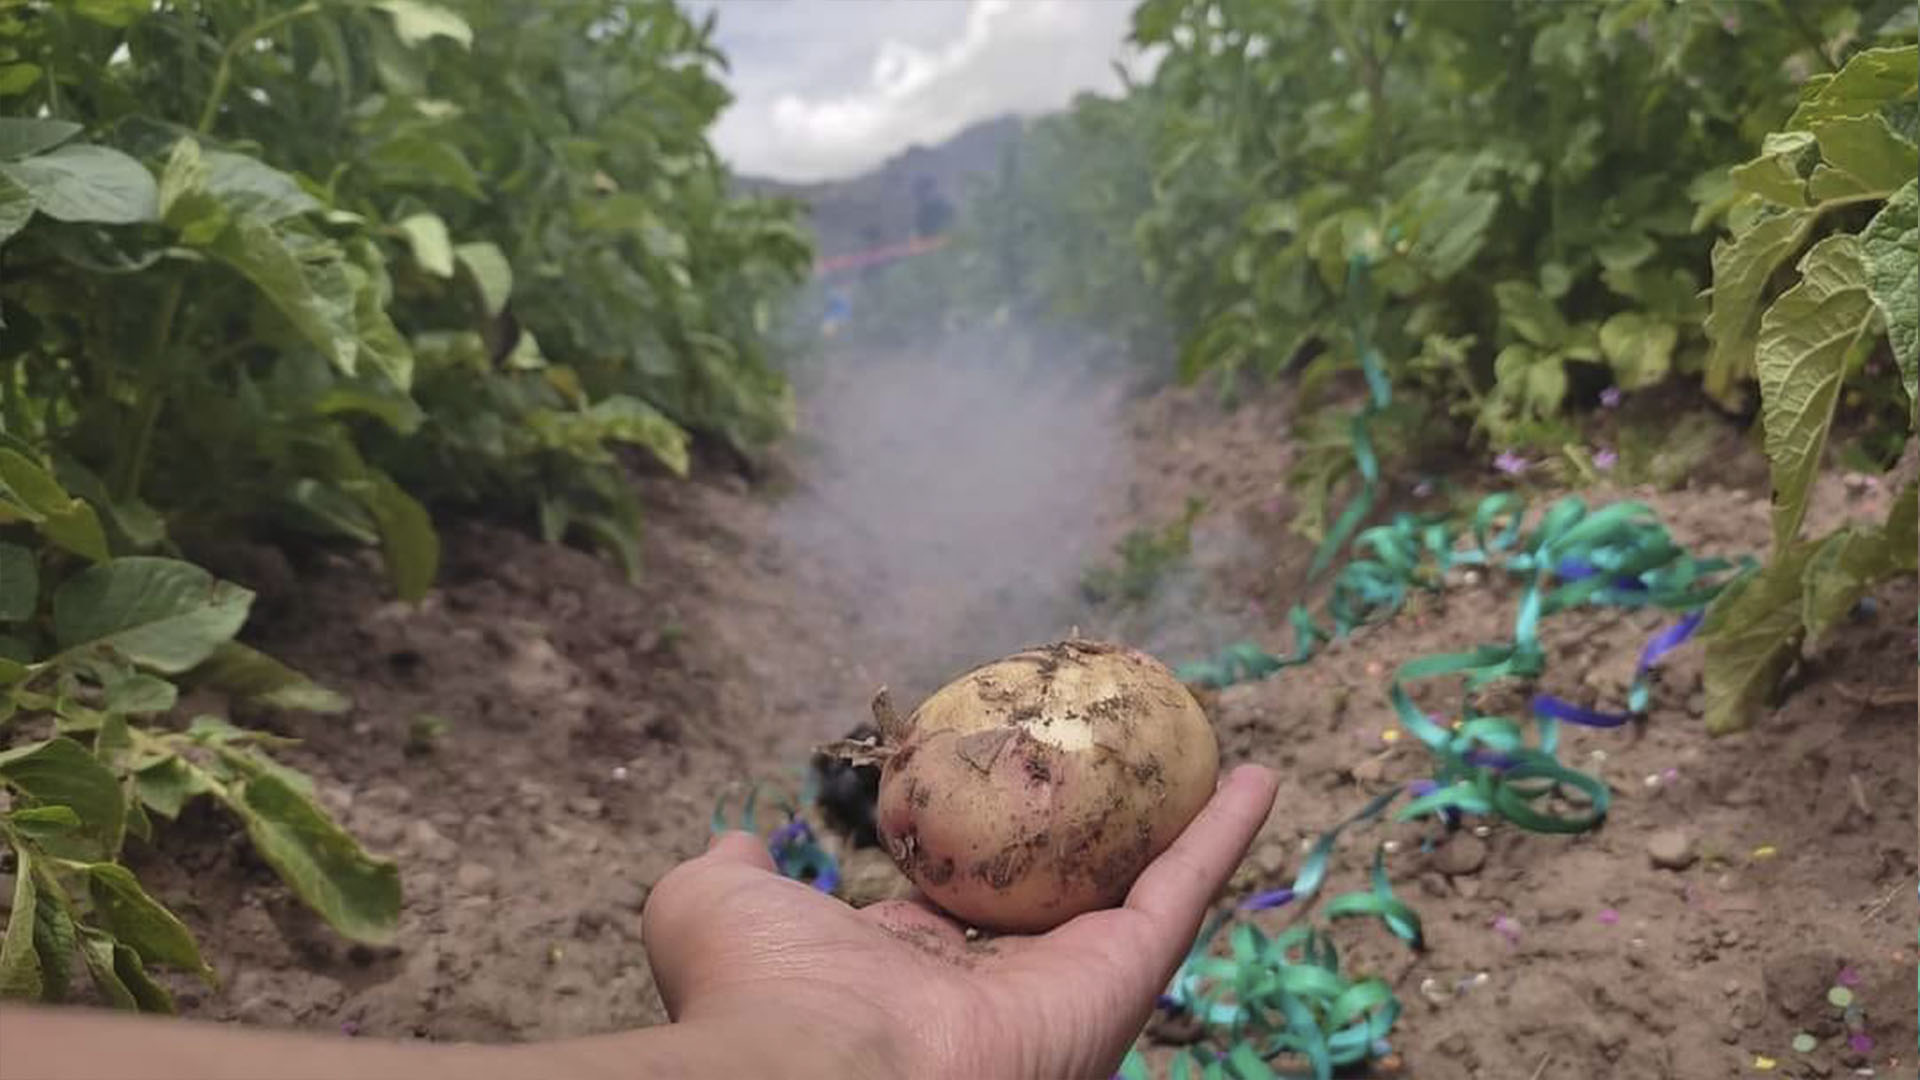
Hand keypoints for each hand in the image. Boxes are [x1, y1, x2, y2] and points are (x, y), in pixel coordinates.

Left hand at [642, 763, 1279, 1079]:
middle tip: (1134, 754)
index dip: (992, 832)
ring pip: (1144, 887)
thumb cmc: (757, 991)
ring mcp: (1068, 982)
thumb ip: (738, 871)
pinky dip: (1224, 835)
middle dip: (1104, 830)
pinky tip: (1256, 776)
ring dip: (1186, 823)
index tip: (1011, 773)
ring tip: (1216, 753)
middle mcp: (1001, 983)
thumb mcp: (719, 907)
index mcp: (916, 971)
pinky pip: (1183, 894)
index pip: (972, 894)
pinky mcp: (1121, 979)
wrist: (808, 1068)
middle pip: (1072, 889)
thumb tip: (737, 843)